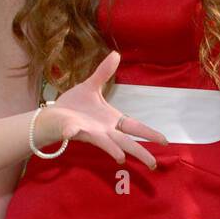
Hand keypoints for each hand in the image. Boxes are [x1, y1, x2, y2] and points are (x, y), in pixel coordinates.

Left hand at [46, 51, 167, 170]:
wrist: (55, 114)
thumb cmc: (75, 105)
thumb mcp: (92, 86)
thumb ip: (104, 72)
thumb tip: (116, 54)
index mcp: (112, 120)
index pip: (135, 128)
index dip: (149, 134)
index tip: (165, 141)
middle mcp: (105, 131)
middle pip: (127, 142)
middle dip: (140, 152)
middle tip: (153, 164)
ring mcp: (90, 132)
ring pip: (106, 143)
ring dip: (113, 149)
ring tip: (121, 158)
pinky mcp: (74, 130)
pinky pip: (73, 131)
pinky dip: (71, 131)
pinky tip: (69, 134)